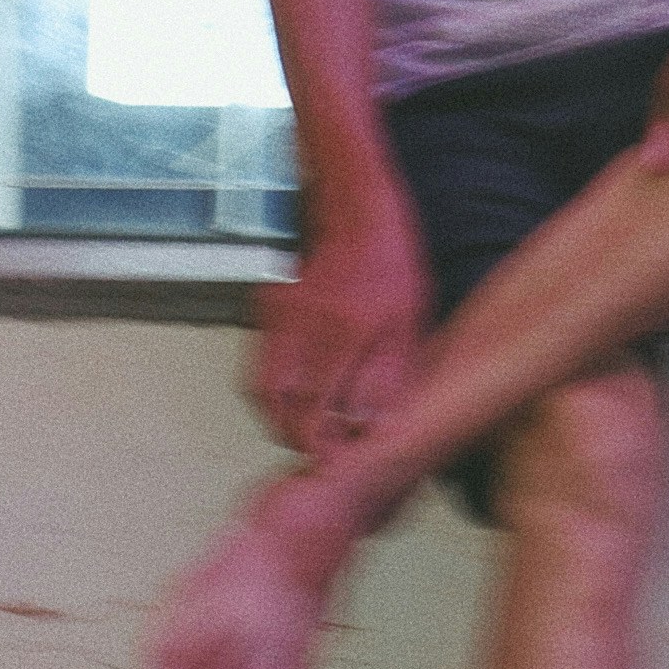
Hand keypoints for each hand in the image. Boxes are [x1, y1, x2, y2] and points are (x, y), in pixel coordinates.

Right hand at [246, 201, 427, 456]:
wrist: (355, 208)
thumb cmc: (389, 264)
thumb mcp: (408, 323)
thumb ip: (389, 378)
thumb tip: (369, 427)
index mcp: (344, 332)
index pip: (314, 411)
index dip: (320, 445)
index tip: (333, 460)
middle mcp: (304, 328)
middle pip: (279, 407)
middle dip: (296, 437)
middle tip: (322, 449)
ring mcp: (279, 318)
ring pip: (262, 390)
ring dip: (281, 417)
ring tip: (308, 428)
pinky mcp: (268, 310)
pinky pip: (261, 365)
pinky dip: (274, 390)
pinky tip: (299, 393)